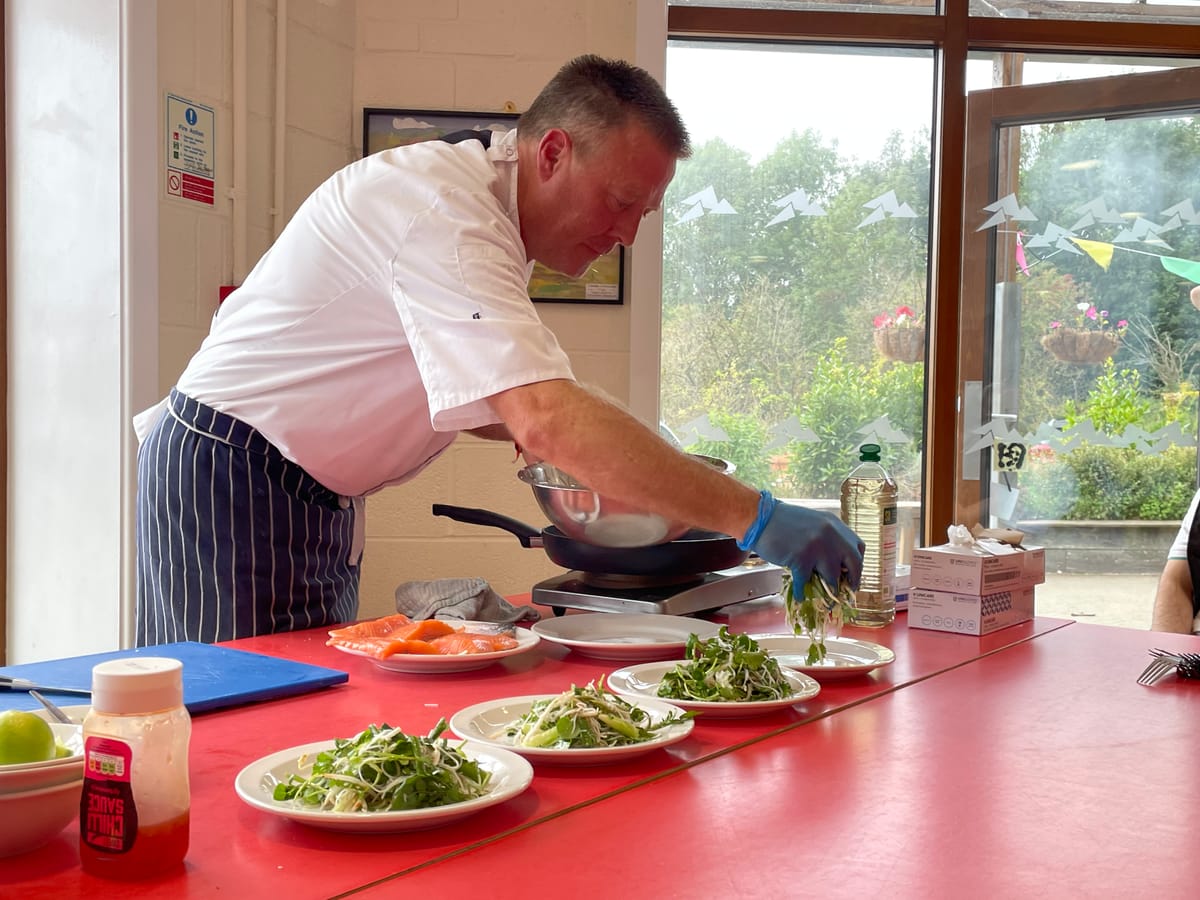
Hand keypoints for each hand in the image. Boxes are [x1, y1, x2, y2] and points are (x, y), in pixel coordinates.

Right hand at [739, 492, 864, 589]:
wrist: (760, 518)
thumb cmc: (782, 522)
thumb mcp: (813, 524)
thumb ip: (827, 539)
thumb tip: (835, 565)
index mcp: (835, 524)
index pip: (858, 547)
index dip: (857, 564)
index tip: (852, 575)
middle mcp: (831, 534)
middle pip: (854, 562)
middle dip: (853, 580)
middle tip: (846, 591)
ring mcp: (817, 546)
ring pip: (833, 576)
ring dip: (829, 590)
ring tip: (824, 598)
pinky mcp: (802, 558)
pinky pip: (806, 582)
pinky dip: (803, 592)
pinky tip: (801, 596)